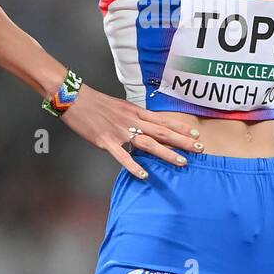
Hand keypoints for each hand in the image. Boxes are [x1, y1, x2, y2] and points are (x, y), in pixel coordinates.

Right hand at [60, 84, 201, 178]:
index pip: (162, 120)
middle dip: (182, 141)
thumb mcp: (119, 105)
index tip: (194, 133)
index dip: (179, 127)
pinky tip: (145, 175)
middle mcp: (131, 120)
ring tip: (182, 162)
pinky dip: (134, 166)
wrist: (74, 97)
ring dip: (167, 153)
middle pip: (162, 131)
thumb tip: (144, 124)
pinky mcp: (106, 141)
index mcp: (135, 111)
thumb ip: (133, 116)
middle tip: (200, 148)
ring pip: (149, 143)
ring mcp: (119, 131)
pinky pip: (123, 156)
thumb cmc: (95, 102)